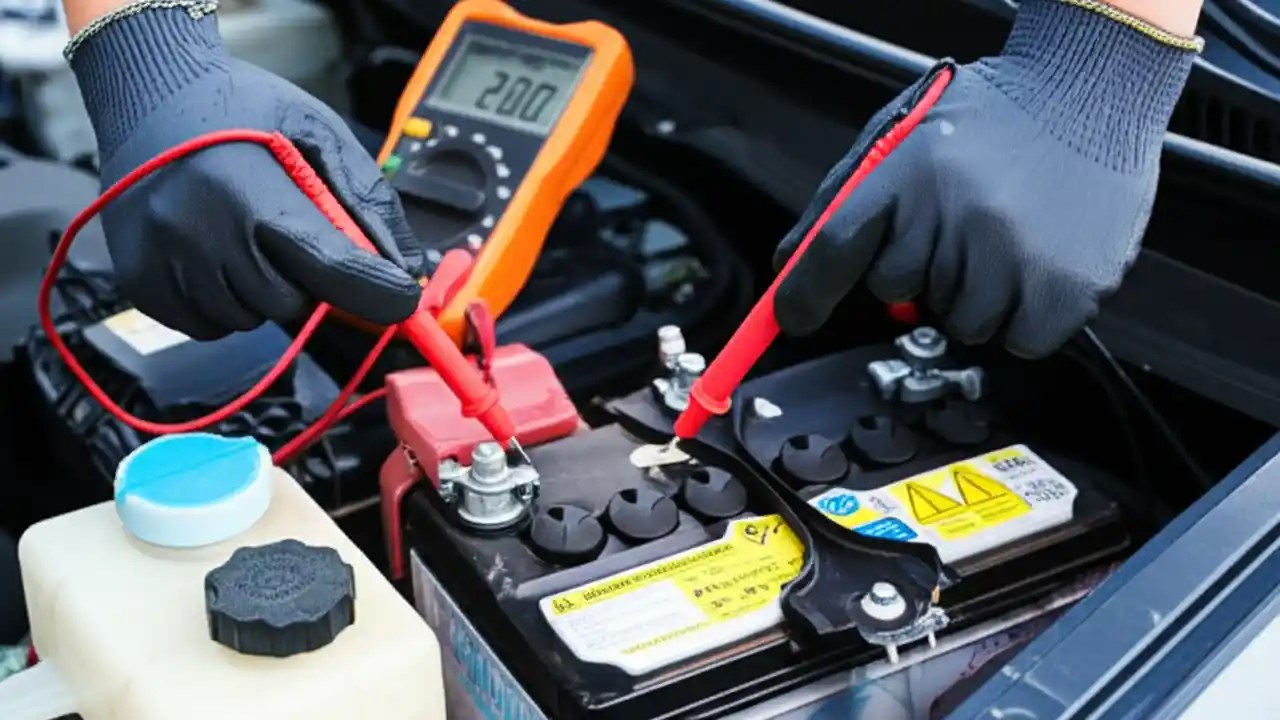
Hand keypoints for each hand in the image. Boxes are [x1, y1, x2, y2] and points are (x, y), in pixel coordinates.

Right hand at [69, 8, 420, 339]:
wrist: (146, 94)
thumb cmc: (241, 110)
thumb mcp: (318, 133)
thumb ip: (367, 201)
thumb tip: (407, 268)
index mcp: (249, 191)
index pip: (330, 267)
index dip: (376, 290)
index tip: (402, 297)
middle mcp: (199, 233)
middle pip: (288, 302)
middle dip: (304, 277)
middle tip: (288, 233)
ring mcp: (162, 262)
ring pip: (247, 318)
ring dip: (260, 291)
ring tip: (243, 235)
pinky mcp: (139, 283)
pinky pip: (206, 325)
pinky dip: (223, 302)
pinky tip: (214, 254)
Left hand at [773, 0, 1196, 357]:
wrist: (1091, 89)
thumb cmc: (993, 115)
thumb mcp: (903, 135)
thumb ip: (841, 201)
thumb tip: (789, 267)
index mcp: (910, 174)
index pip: (834, 251)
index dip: (805, 294)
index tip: (794, 317)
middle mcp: (958, 215)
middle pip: (895, 291)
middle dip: (916, 267)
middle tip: (957, 223)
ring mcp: (1013, 255)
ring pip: (960, 323)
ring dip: (974, 294)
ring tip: (1005, 236)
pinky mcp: (1066, 288)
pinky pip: (1019, 342)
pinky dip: (1025, 318)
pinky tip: (1037, 264)